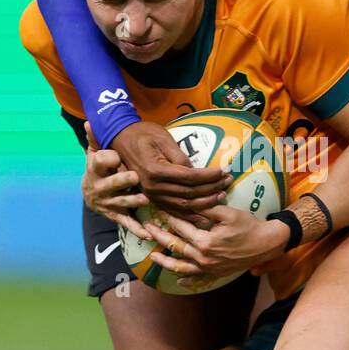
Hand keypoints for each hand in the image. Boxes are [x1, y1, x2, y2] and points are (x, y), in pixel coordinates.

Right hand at [82, 122, 150, 238]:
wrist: (90, 193)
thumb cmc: (99, 169)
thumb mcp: (95, 153)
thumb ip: (95, 139)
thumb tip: (88, 122)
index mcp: (96, 169)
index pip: (100, 162)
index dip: (107, 159)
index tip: (115, 156)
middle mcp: (100, 187)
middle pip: (112, 183)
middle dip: (122, 180)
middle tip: (134, 176)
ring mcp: (108, 202)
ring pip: (121, 202)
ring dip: (133, 201)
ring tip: (145, 199)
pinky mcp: (115, 215)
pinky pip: (127, 222)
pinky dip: (136, 228)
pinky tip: (148, 233)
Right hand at [110, 121, 231, 216]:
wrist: (120, 138)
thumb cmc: (143, 134)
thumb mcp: (163, 138)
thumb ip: (180, 157)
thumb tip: (197, 171)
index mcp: (156, 170)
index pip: (190, 178)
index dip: (210, 176)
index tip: (224, 171)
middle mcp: (153, 187)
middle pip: (189, 193)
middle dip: (212, 189)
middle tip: (228, 181)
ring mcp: (151, 195)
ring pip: (183, 205)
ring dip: (205, 203)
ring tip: (221, 195)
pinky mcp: (151, 198)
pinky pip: (173, 210)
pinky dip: (190, 214)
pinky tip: (204, 215)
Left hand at [143, 206, 290, 289]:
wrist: (266, 244)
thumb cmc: (248, 226)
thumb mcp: (228, 213)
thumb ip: (206, 209)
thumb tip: (189, 201)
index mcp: (205, 241)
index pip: (181, 227)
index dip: (168, 216)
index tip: (158, 209)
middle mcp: (203, 257)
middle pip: (175, 246)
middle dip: (159, 236)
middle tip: (147, 228)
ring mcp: (208, 267)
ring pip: (180, 266)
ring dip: (164, 261)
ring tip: (152, 256)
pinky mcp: (214, 273)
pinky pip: (196, 278)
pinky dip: (185, 279)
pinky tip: (177, 278)